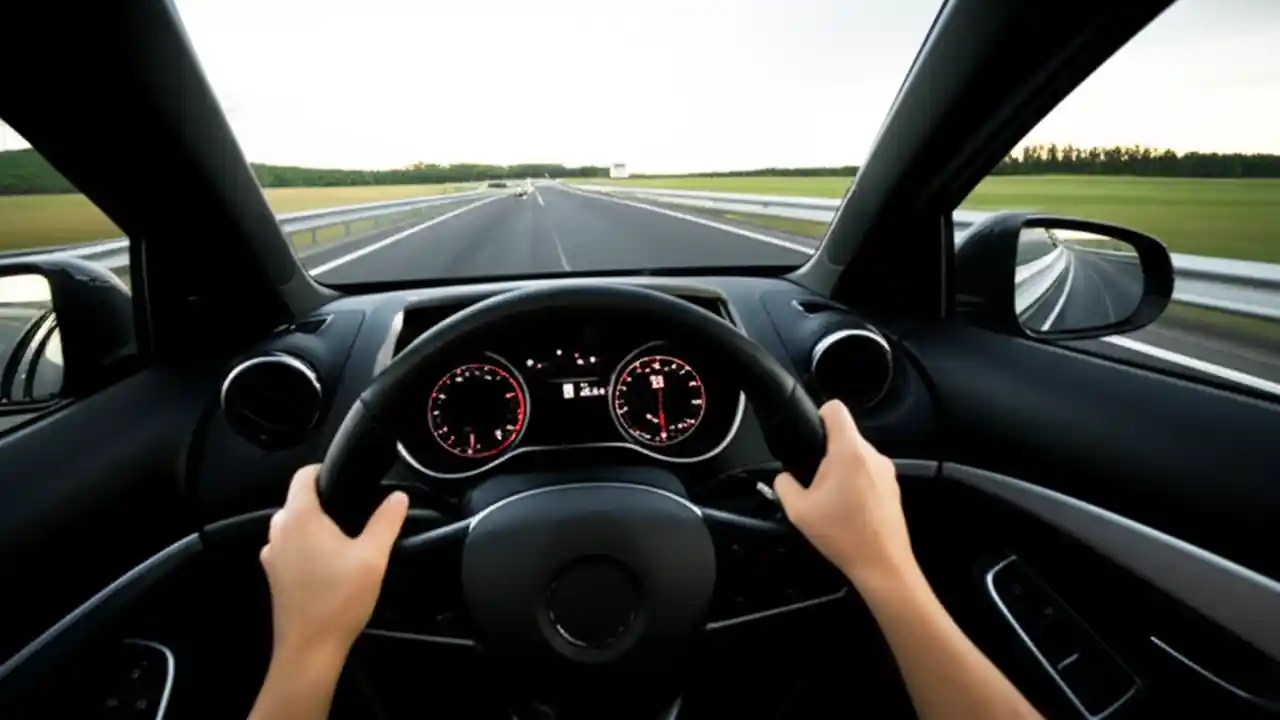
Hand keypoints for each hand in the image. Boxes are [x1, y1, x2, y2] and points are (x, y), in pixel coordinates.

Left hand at [260, 465, 407, 662]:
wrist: (309, 649)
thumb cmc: (339, 599)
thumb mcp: (372, 557)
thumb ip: (387, 521)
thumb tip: (398, 496)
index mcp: (299, 517)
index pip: (304, 475)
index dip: (325, 470)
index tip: (348, 477)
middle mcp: (278, 531)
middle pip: (299, 501)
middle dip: (325, 501)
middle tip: (357, 512)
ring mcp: (272, 555)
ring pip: (294, 526)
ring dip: (316, 527)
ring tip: (346, 539)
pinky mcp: (274, 575)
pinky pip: (290, 548)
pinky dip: (307, 548)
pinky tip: (330, 564)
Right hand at [773, 400, 915, 588]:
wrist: (882, 564)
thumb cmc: (841, 534)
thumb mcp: (798, 510)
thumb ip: (784, 485)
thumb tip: (785, 477)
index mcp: (848, 451)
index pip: (835, 409)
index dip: (818, 415)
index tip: (809, 437)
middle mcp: (872, 454)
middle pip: (846, 435)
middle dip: (827, 451)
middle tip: (814, 479)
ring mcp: (887, 471)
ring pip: (857, 455)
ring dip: (842, 468)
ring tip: (831, 499)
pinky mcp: (894, 487)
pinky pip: (869, 472)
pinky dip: (857, 482)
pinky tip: (849, 509)